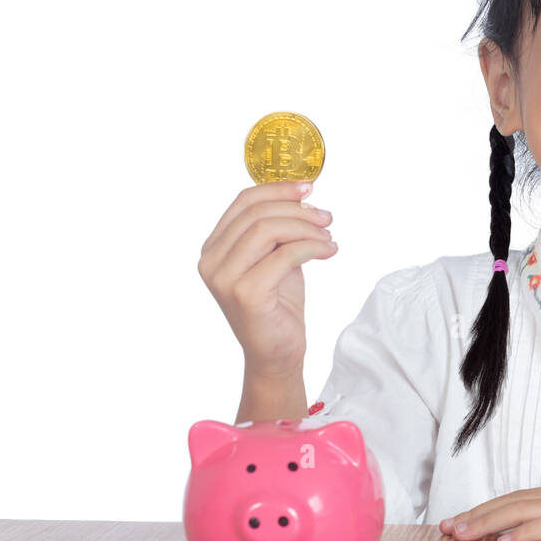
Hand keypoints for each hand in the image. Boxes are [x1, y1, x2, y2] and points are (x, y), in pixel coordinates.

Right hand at [197, 179, 336, 376]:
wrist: (277, 352)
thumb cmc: (277, 304)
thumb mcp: (275, 257)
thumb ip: (278, 230)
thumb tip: (302, 196)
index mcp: (214, 247)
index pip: (243, 202)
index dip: (277, 189)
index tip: (308, 188)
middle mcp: (211, 261)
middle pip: (258, 214)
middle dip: (298, 210)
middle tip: (327, 218)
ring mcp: (224, 278)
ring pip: (269, 230)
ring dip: (307, 228)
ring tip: (328, 236)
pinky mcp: (245, 293)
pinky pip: (285, 255)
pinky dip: (313, 247)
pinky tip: (329, 251)